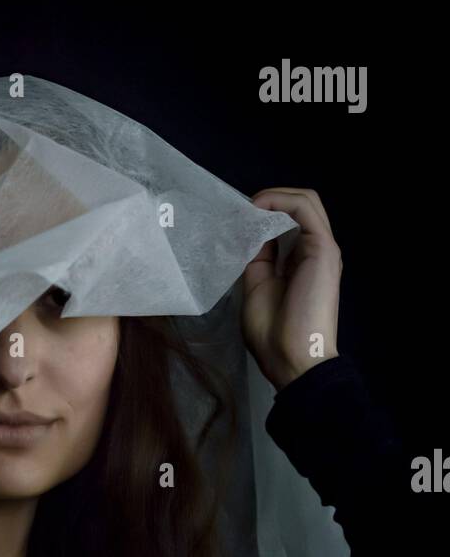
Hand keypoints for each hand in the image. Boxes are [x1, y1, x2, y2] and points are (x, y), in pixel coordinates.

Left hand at [240, 188, 342, 391]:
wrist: (293, 359)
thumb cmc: (273, 335)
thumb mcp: (256, 289)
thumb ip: (256, 262)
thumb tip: (248, 237)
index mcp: (300, 263)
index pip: (285, 227)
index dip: (260, 218)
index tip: (233, 220)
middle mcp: (313, 251)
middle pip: (298, 209)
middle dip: (268, 203)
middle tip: (239, 209)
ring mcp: (321, 247)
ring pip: (305, 201)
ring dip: (274, 197)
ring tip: (249, 206)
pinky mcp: (323, 246)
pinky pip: (305, 208)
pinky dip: (280, 200)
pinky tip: (258, 207)